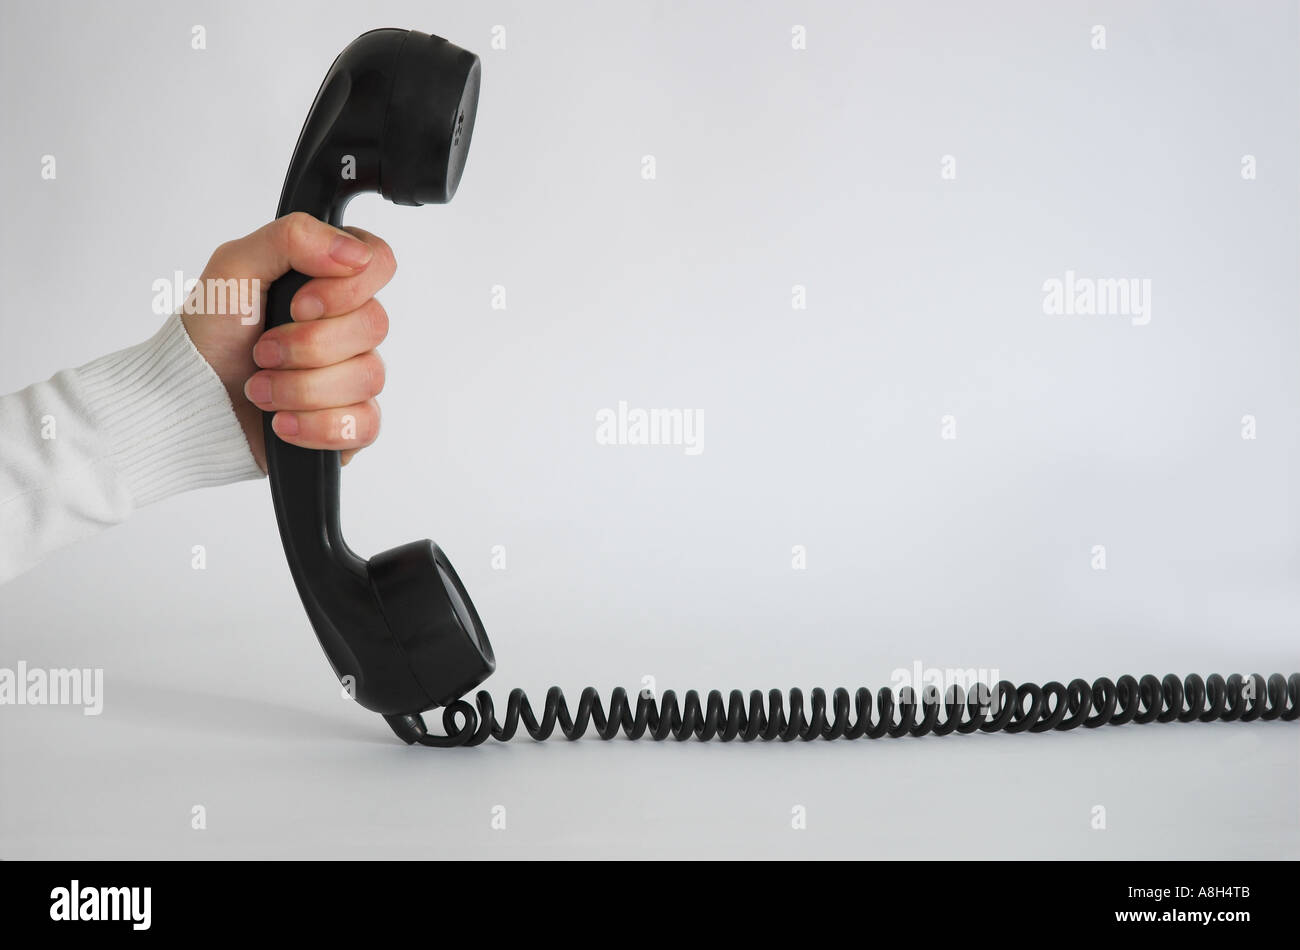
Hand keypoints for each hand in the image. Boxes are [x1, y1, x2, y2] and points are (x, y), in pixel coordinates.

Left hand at [181, 212, 394, 470]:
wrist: (187, 405)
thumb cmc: (209, 336)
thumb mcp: (233, 267)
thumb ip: (293, 237)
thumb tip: (354, 253)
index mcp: (328, 281)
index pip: (379, 263)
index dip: (347, 287)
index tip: (300, 305)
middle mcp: (348, 326)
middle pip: (374, 325)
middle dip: (308, 345)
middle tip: (262, 350)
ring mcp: (354, 376)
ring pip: (367, 377)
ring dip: (301, 388)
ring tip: (260, 389)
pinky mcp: (350, 423)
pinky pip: (364, 424)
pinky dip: (316, 425)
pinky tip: (282, 421)